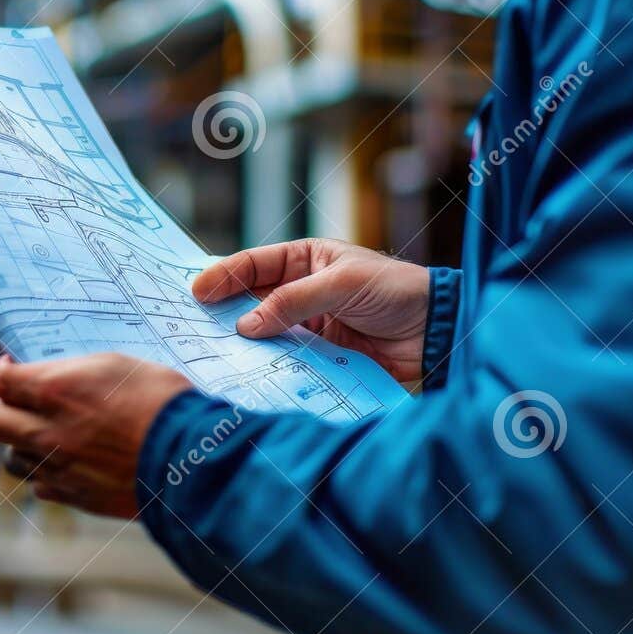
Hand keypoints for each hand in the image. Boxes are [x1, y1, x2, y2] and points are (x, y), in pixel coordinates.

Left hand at [0, 353, 192, 519]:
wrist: (190, 459)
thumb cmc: (161, 402)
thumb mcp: (117, 366)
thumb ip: (73, 372)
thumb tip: (51, 376)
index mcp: (55, 390)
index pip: (1, 382)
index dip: (3, 372)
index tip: (14, 369)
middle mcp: (46, 432)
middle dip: (3, 407)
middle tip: (22, 402)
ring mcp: (57, 468)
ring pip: (13, 458)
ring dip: (23, 443)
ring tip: (47, 434)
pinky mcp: (74, 496)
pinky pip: (41, 485)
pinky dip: (48, 472)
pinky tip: (70, 461)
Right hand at [192, 238, 430, 382]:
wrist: (439, 332)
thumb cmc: (396, 291)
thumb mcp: (343, 283)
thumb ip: (293, 301)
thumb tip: (246, 325)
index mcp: (306, 260)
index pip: (254, 265)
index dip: (223, 276)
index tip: (197, 293)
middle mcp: (302, 291)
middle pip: (252, 301)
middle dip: (225, 312)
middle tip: (194, 327)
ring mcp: (310, 326)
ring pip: (265, 333)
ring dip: (244, 343)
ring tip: (215, 354)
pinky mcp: (321, 357)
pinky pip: (286, 359)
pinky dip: (268, 366)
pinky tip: (250, 373)